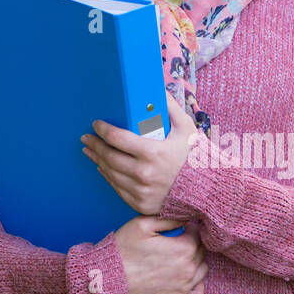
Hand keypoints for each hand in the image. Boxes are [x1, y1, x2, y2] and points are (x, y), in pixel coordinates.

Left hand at [80, 94, 197, 214]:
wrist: (207, 191)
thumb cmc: (195, 157)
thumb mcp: (186, 129)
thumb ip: (170, 107)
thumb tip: (157, 89)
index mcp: (153, 152)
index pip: (117, 138)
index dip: (102, 129)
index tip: (96, 124)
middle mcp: (144, 174)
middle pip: (109, 156)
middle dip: (94, 145)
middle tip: (86, 138)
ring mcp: (141, 191)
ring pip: (110, 173)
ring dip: (97, 160)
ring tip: (90, 151)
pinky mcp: (141, 204)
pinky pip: (117, 188)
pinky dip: (108, 176)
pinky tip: (103, 167)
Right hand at [114, 215, 207, 293]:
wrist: (109, 279)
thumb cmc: (123, 250)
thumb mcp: (142, 224)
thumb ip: (168, 218)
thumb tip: (185, 216)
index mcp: (182, 249)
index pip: (198, 235)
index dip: (190, 228)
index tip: (182, 227)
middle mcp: (188, 269)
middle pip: (201, 252)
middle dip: (192, 244)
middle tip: (178, 241)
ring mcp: (183, 288)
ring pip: (202, 271)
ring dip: (195, 262)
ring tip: (180, 259)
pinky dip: (197, 286)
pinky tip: (187, 279)